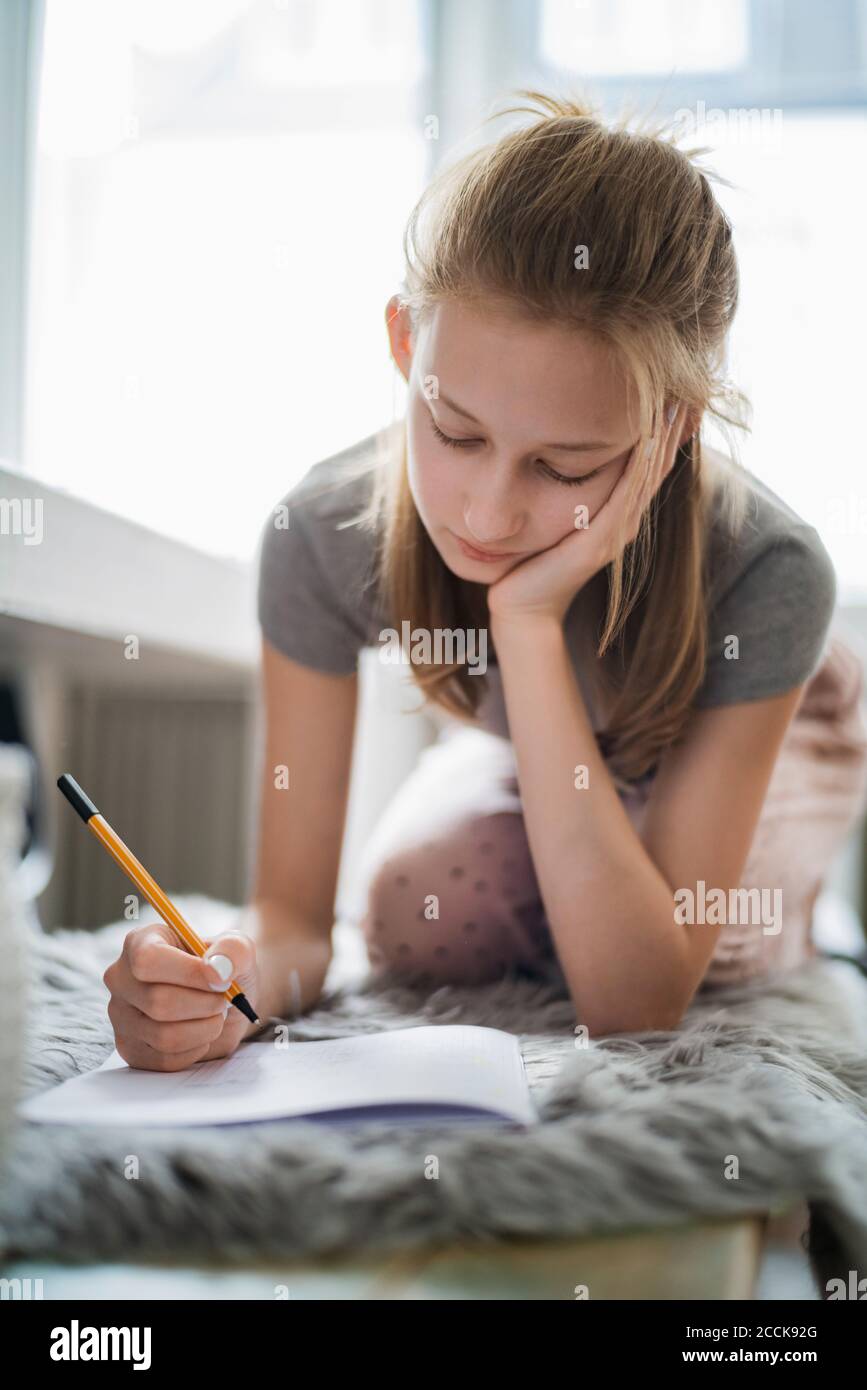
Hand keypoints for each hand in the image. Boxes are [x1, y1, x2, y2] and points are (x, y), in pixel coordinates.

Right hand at [103, 921, 259, 1071]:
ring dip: (205, 1028)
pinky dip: (196, 1049)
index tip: (221, 980)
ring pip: (164, 1036)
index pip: (148, 959)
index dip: (189, 973)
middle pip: (158, 1002)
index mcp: (139, 943)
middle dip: (205, 1004)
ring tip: (215, 1015)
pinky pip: (166, 1059)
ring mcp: (121, 1016)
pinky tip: (201, 1032)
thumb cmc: (224, 968)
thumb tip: (218, 970)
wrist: (225, 999)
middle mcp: (121, 979)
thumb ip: (233, 950)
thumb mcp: (238, 949)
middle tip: (223, 999)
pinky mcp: (131, 1049)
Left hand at [486, 403, 688, 625]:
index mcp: (617, 510)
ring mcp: (617, 531)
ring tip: (678, 400)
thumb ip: (563, 486)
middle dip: (673, 424)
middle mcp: (625, 519)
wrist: (523, 607)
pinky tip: (649, 438)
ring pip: (649, 475)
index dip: (665, 425)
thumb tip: (556, 443)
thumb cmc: (532, 559)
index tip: (675, 385)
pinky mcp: (600, 541)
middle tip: (691, 383)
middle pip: (658, 462)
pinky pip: (627, 496)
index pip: (650, 460)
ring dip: (665, 438)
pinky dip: (640, 466)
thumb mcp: (554, 513)